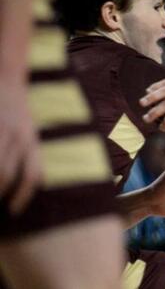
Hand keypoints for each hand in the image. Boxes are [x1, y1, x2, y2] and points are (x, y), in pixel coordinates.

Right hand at [0, 77, 42, 214]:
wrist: (7, 78)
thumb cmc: (18, 112)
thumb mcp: (31, 132)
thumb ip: (31, 155)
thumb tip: (36, 181)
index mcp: (31, 141)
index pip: (32, 175)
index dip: (22, 196)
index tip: (14, 211)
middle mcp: (17, 136)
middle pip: (5, 173)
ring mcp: (0, 129)